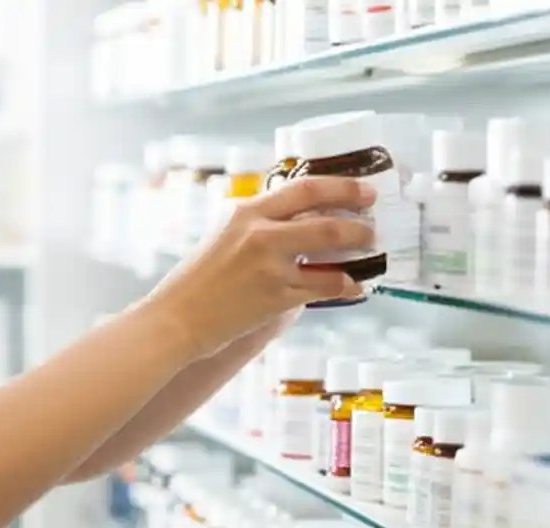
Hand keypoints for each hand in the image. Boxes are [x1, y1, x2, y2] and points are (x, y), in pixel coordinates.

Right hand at [145, 176, 375, 358]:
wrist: (175, 320)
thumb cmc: (194, 284)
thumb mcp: (222, 238)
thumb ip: (255, 226)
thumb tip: (294, 222)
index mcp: (244, 213)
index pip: (303, 188)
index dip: (341, 186)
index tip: (363, 189)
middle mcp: (259, 233)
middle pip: (324, 213)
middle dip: (358, 214)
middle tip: (374, 220)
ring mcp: (270, 264)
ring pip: (331, 246)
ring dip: (359, 247)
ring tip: (369, 251)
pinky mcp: (277, 295)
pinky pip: (325, 286)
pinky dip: (346, 285)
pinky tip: (355, 286)